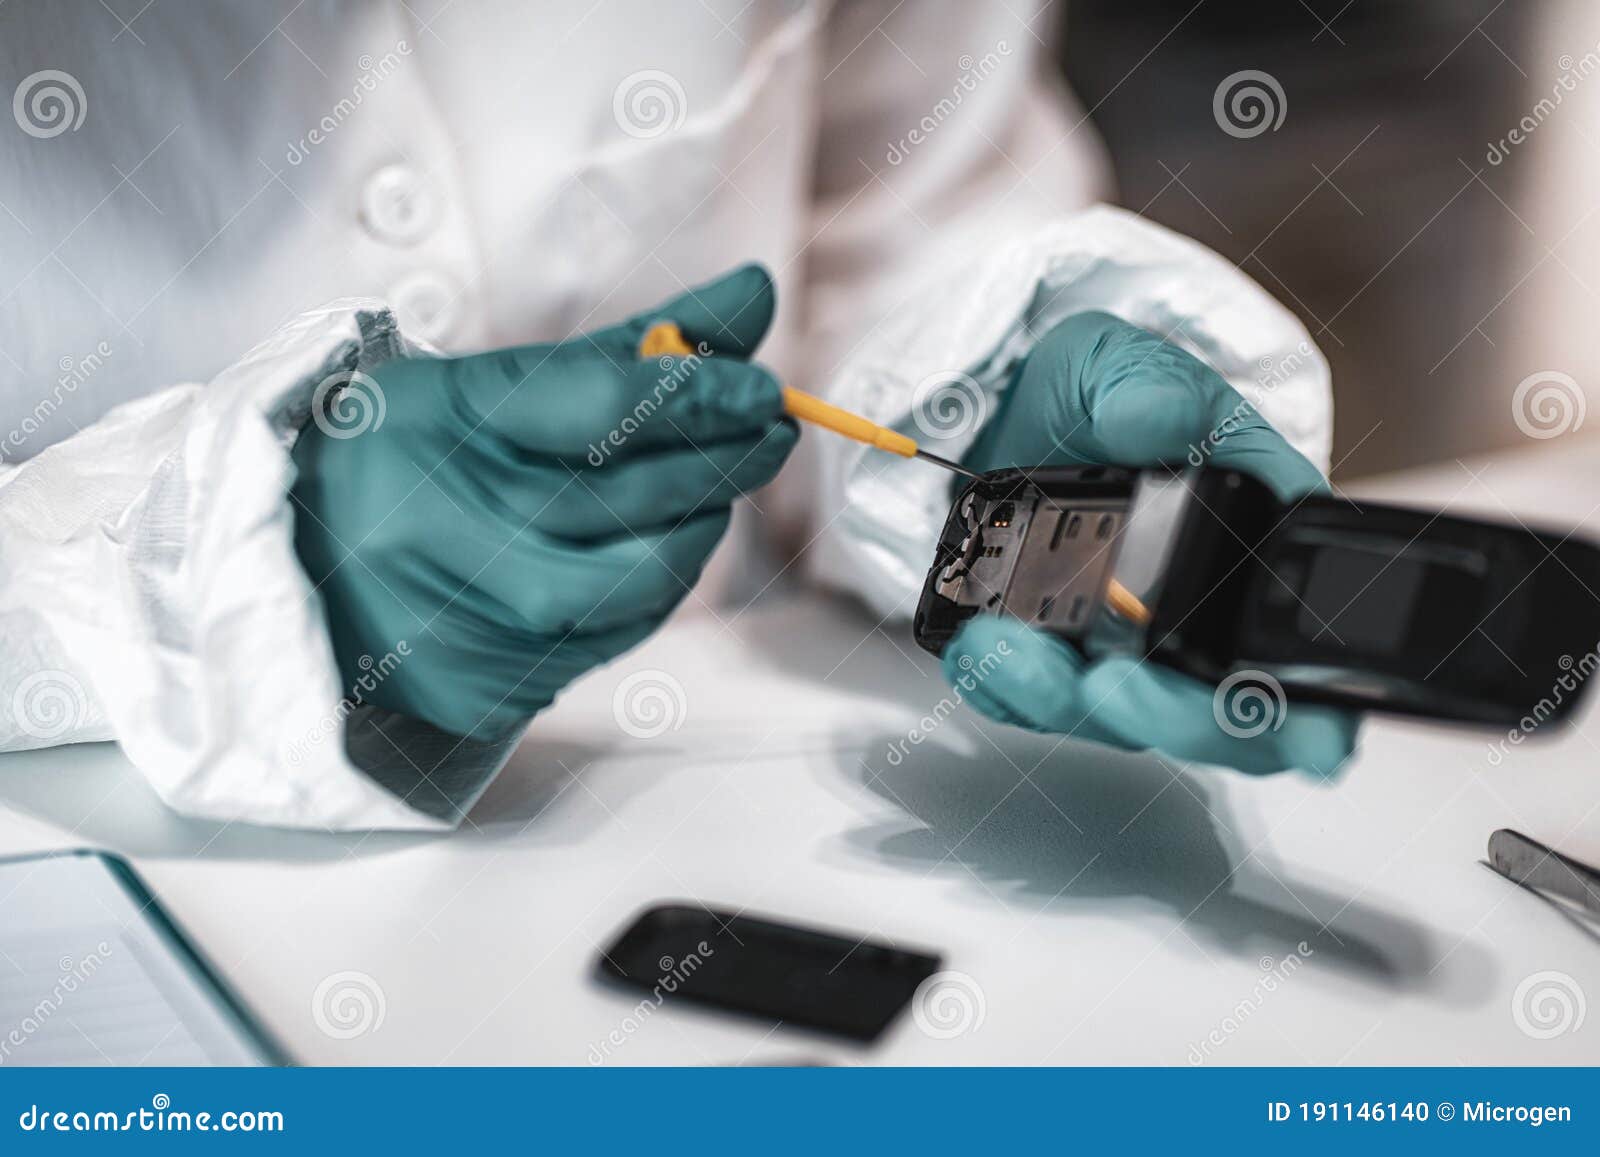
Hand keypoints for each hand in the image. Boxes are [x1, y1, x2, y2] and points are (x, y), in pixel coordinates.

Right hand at [290, 265, 794, 740]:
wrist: (298, 564)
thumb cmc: (415, 456)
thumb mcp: (495, 383)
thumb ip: (631, 347)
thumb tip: (754, 296)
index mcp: (429, 422)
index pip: (591, 404)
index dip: (692, 392)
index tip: (759, 385)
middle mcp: (429, 524)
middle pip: (621, 499)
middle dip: (717, 462)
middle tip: (768, 431)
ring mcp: (449, 616)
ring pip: (626, 586)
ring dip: (693, 538)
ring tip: (710, 500)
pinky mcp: (473, 686)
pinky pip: (605, 644)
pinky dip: (650, 598)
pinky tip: (657, 557)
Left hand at [950, 311, 1357, 775]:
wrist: (996, 416)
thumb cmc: (1086, 394)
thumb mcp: (1116, 360)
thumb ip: (1146, 382)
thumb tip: (1160, 416)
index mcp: (1251, 543)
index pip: (1301, 644)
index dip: (1315, 707)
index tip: (1298, 736)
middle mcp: (1197, 613)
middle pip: (1213, 713)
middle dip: (1166, 715)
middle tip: (1113, 685)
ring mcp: (1125, 648)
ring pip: (1116, 717)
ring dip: (1061, 699)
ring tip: (1008, 648)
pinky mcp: (1053, 660)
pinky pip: (1034, 703)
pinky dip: (1002, 686)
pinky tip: (975, 645)